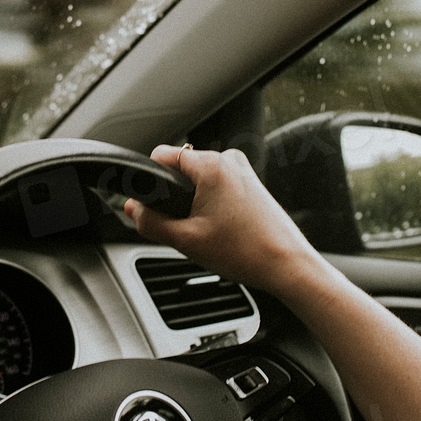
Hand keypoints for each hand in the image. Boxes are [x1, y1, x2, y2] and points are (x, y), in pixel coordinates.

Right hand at [124, 145, 329, 296]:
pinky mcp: (251, 184)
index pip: (163, 156)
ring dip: (195, 204)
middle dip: (176, 198)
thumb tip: (133, 209)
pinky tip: (222, 231)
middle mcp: (229, 160)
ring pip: (200, 181)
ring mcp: (243, 171)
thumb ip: (151, 222)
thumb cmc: (245, 251)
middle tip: (186, 229)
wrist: (287, 265)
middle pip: (182, 170)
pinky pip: (218, 188)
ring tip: (208, 233)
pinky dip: (212, 207)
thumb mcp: (186, 240)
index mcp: (211, 165)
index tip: (150, 204)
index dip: (150, 181)